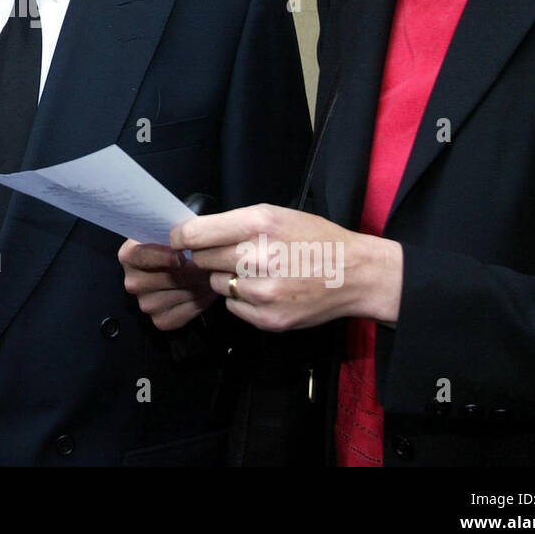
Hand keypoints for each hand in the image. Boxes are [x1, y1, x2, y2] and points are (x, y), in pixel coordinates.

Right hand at [119, 239, 216, 330]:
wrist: (171, 265)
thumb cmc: (171, 244)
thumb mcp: (166, 230)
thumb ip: (172, 232)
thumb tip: (189, 238)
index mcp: (128, 256)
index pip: (144, 256)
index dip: (164, 256)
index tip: (182, 256)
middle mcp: (133, 282)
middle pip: (168, 278)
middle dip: (194, 270)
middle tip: (212, 263)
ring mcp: (145, 303)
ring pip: (181, 294)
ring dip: (202, 284)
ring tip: (212, 274)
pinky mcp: (160, 320)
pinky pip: (186, 313)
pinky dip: (202, 301)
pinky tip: (207, 290)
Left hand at [170, 204, 402, 332]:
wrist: (357, 274)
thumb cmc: (316, 240)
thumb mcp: (277, 215)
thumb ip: (235, 224)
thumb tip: (193, 233)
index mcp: (260, 224)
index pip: (195, 234)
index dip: (180, 237)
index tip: (178, 240)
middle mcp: (259, 256)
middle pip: (203, 259)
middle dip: (211, 256)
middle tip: (234, 254)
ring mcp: (264, 291)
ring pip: (217, 283)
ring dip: (228, 277)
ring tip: (258, 272)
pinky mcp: (268, 318)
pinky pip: (233, 306)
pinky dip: (243, 299)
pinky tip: (267, 290)